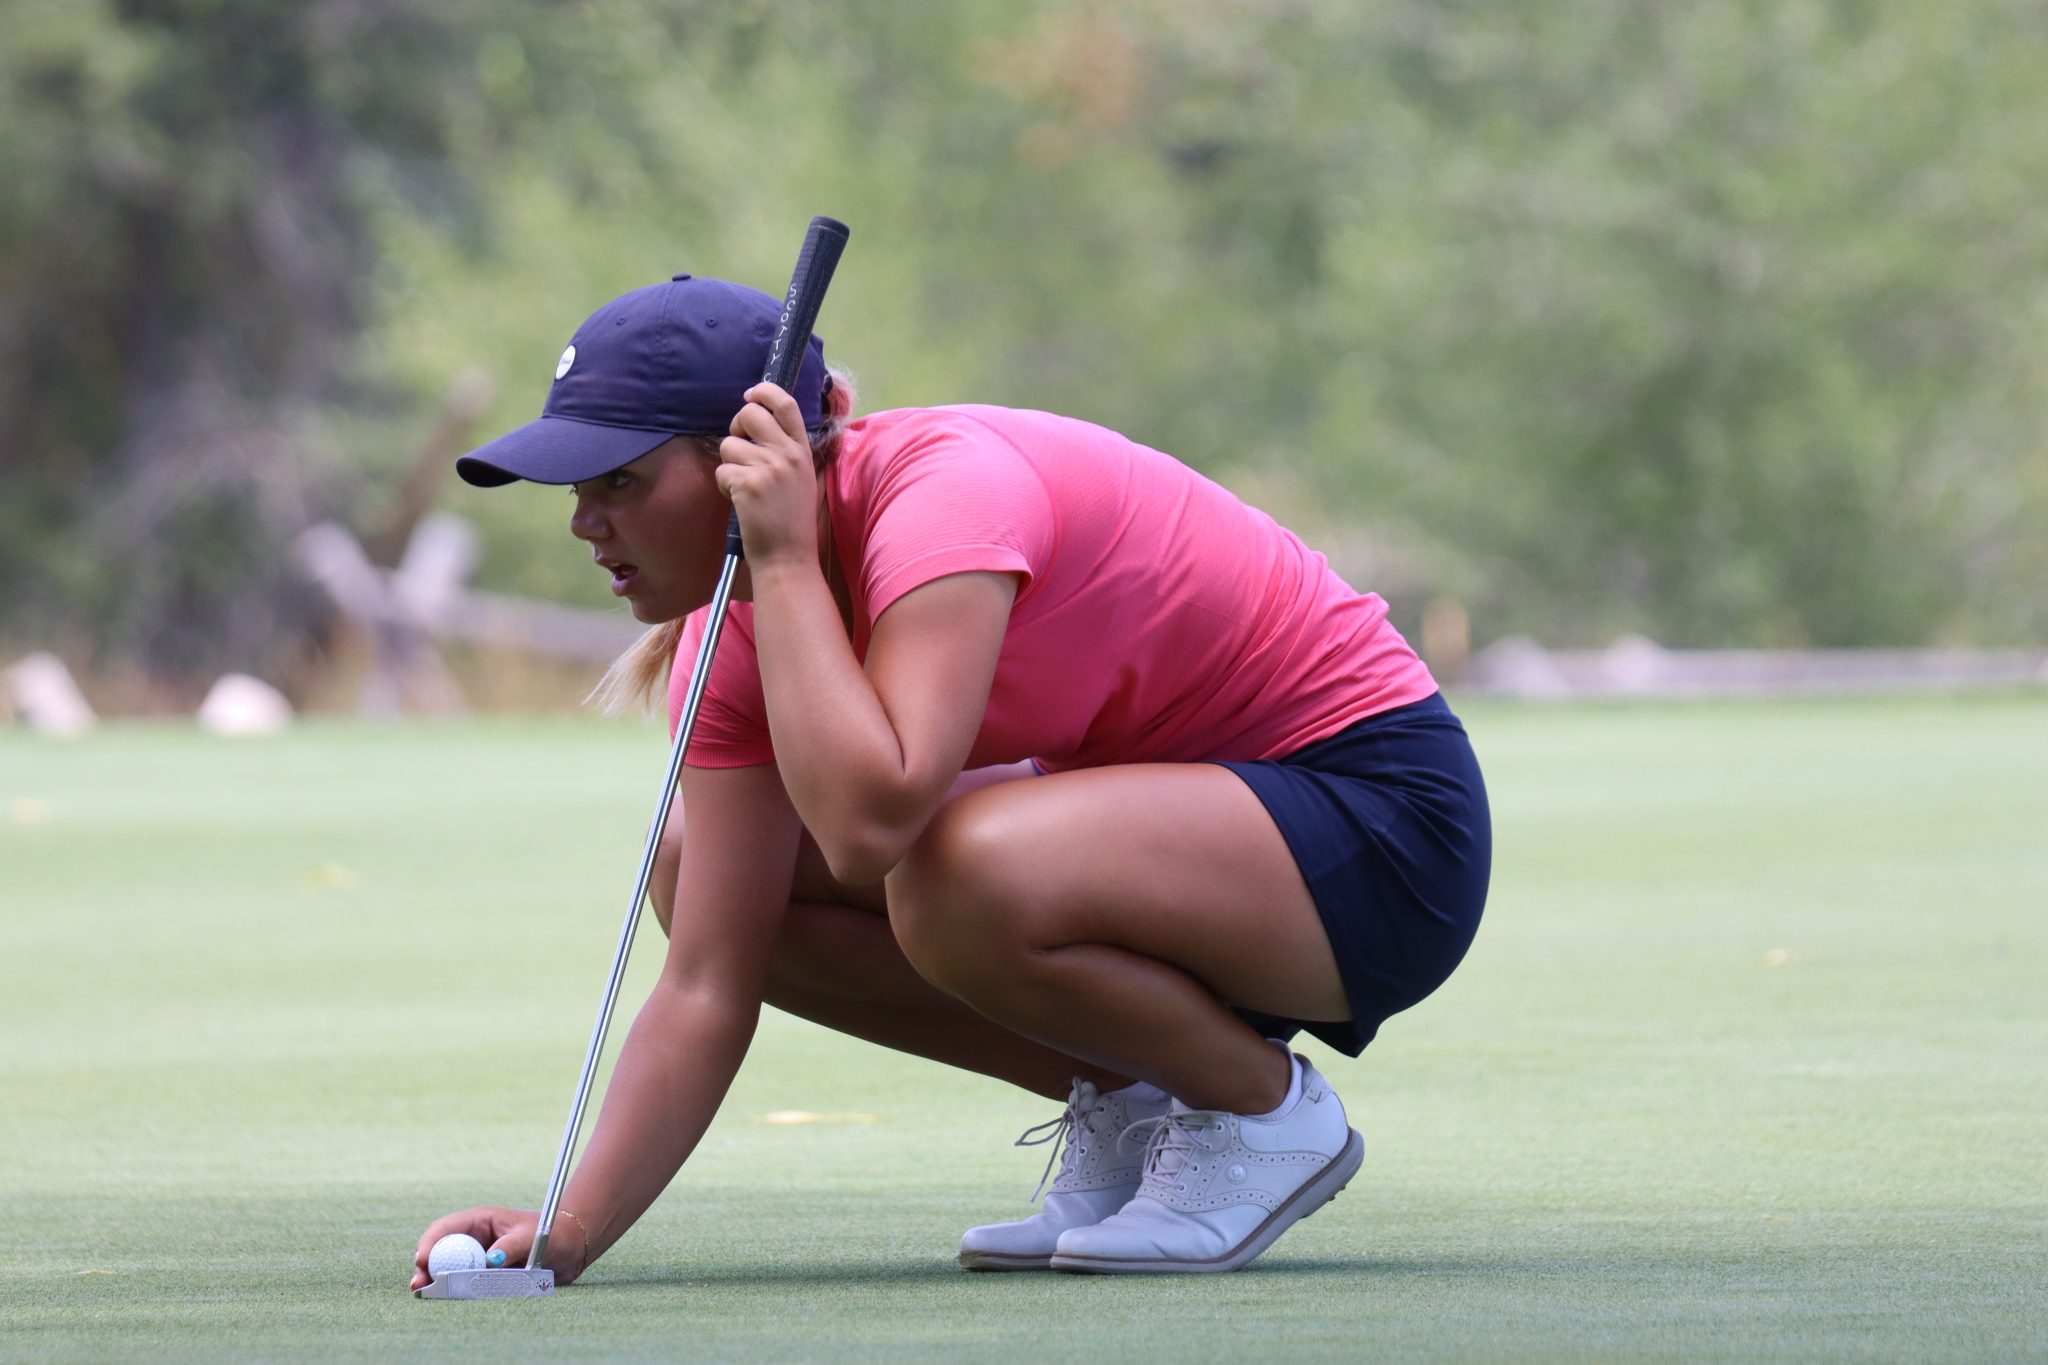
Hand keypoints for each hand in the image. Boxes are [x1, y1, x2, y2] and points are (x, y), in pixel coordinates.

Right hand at [409, 1205, 585, 1291]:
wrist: (568, 1248)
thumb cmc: (551, 1234)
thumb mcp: (532, 1237)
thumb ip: (511, 1247)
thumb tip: (489, 1261)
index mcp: (480, 1220)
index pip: (446, 1228)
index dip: (430, 1242)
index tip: (423, 1259)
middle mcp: (474, 1238)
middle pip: (441, 1250)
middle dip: (426, 1265)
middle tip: (418, 1283)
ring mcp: (478, 1257)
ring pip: (449, 1268)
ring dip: (437, 1279)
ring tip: (425, 1291)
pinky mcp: (485, 1274)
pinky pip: (465, 1282)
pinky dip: (454, 1289)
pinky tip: (445, 1296)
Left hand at [718, 381, 818, 568]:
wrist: (788, 557)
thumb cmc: (791, 521)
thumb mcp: (802, 479)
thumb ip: (786, 451)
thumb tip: (760, 426)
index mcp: (802, 451)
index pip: (786, 404)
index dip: (764, 391)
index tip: (751, 395)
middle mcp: (787, 455)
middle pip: (750, 414)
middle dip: (737, 425)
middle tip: (740, 445)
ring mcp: (768, 469)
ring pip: (729, 445)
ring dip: (729, 464)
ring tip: (744, 486)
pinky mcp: (748, 485)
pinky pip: (722, 470)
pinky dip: (725, 485)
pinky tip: (740, 500)